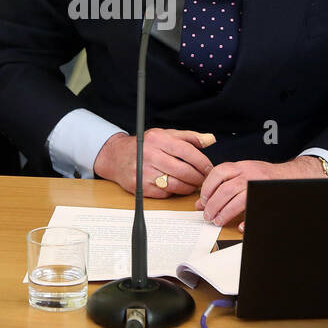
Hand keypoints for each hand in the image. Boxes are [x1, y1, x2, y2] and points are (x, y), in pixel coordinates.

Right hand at [94, 129, 215, 198]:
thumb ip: (189, 137)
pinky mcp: (140, 187)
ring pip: (176, 184)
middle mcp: (149, 154)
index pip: (187, 152)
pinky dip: (174, 192)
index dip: (202, 162)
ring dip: (189, 187)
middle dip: (198, 177)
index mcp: (158, 139)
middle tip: (203, 179)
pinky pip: (165, 193)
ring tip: (193, 185)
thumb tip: (210, 140)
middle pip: (183, 170)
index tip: (209, 168)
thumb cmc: (145, 145)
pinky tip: (178, 187)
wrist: (116, 157)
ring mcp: (144, 172)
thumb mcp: (165, 134)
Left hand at [197, 156, 326, 226]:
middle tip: (208, 216)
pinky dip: (245, 220)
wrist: (289, 175)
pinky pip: (253, 209)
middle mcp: (249, 174)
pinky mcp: (266, 197)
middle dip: (214, 205)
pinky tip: (240, 226)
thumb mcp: (241, 174)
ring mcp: (258, 185)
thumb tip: (201, 203)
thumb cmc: (262, 176)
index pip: (218, 173)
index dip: (207, 188)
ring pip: (237, 200)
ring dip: (225, 213)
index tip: (203, 201)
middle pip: (226, 189)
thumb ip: (221, 185)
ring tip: (218, 220)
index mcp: (240, 166)